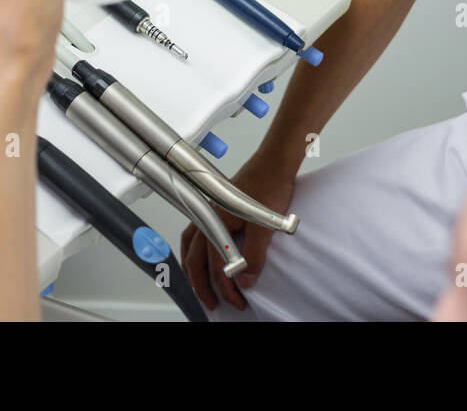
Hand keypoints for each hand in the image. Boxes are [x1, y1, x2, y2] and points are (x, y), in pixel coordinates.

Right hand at [180, 154, 296, 310]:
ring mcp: (210, 211)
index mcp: (217, 222)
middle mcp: (209, 216)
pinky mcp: (217, 208)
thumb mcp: (265, 226)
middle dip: (202, 285)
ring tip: (200, 286)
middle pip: (196, 259)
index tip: (238, 300)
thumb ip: (254, 255)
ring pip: (192, 247)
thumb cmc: (270, 185)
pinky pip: (197, 234)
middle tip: (212, 304)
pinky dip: (196, 250)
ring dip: (194, 269)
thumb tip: (245, 281)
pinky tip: (203, 255)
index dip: (226, 287)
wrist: (274, 161)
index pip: (216, 265)